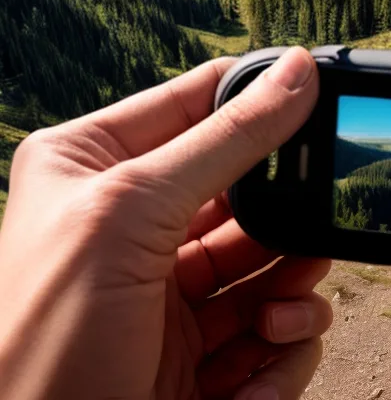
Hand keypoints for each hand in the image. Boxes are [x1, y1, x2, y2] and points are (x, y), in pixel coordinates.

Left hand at [0, 46, 330, 399]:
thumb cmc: (34, 347)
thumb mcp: (131, 215)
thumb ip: (225, 139)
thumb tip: (297, 72)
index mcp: (94, 168)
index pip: (196, 104)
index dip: (258, 99)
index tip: (318, 96)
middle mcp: (130, 224)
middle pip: (247, 190)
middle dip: (287, 217)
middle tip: (314, 228)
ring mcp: (162, 293)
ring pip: (267, 262)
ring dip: (294, 288)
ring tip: (284, 313)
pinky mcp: (189, 357)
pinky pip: (265, 332)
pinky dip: (284, 347)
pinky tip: (269, 357)